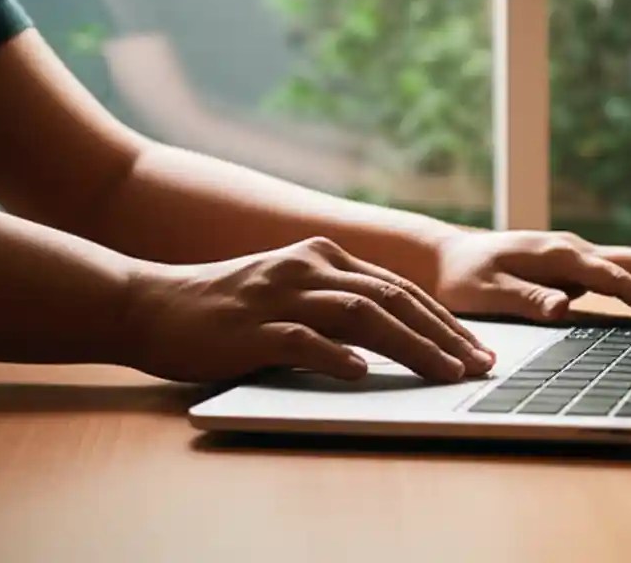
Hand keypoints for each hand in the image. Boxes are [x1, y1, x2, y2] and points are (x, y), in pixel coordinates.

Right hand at [122, 237, 494, 382]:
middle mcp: (309, 268)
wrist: (151, 304)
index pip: (401, 288)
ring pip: (361, 316)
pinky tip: (362, 374)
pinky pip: (300, 340)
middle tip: (479, 365)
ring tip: (444, 372)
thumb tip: (395, 335)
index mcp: (324, 257)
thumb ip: (338, 302)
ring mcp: (280, 295)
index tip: (478, 349)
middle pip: (393, 299)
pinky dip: (334, 357)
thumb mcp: (291, 291)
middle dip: (443, 334)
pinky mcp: (250, 327)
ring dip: (409, 346)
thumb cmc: (226, 307)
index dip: (445, 319)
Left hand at [431, 231, 630, 326]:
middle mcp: (573, 248)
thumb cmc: (462, 278)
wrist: (444, 256)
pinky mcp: (572, 265)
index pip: (616, 278)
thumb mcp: (485, 293)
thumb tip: (565, 306)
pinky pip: (617, 274)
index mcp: (558, 254)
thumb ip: (526, 299)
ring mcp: (575, 254)